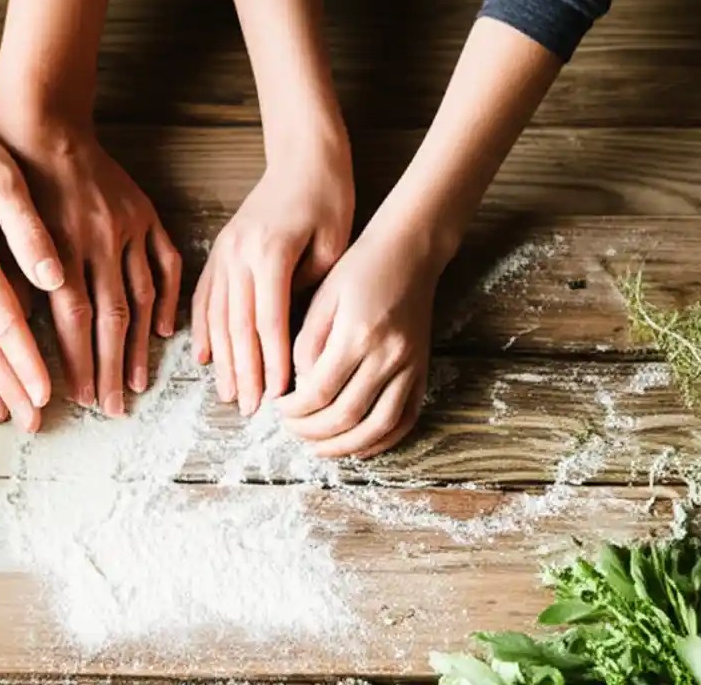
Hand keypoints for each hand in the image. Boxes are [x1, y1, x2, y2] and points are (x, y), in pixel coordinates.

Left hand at [0, 125, 181, 416]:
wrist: (47, 125)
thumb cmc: (14, 181)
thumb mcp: (5, 228)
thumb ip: (20, 279)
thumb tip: (24, 334)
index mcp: (60, 246)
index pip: (74, 319)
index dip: (78, 362)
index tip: (77, 397)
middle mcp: (99, 240)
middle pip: (111, 318)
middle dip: (110, 368)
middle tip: (111, 407)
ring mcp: (128, 228)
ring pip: (141, 297)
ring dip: (138, 345)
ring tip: (135, 383)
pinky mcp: (145, 214)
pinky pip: (167, 262)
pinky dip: (169, 298)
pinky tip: (165, 332)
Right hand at [193, 148, 353, 415]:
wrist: (302, 157)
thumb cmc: (327, 200)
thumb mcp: (334, 246)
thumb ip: (311, 291)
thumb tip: (297, 341)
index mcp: (270, 252)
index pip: (268, 320)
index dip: (272, 361)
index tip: (279, 394)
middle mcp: (238, 253)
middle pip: (237, 324)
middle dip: (244, 371)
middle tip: (250, 408)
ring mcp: (223, 251)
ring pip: (216, 316)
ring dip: (222, 359)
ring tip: (229, 394)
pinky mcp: (218, 251)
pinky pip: (204, 297)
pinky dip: (202, 330)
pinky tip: (204, 358)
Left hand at [277, 223, 442, 458]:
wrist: (409, 253)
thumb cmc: (360, 270)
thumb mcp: (323, 298)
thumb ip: (307, 343)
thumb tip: (299, 386)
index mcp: (356, 335)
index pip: (318, 392)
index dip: (293, 410)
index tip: (278, 409)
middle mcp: (387, 356)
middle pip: (346, 416)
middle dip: (312, 431)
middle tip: (291, 430)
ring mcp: (410, 367)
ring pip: (378, 427)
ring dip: (345, 446)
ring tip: (319, 448)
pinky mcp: (422, 371)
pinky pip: (405, 419)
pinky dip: (382, 441)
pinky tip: (358, 446)